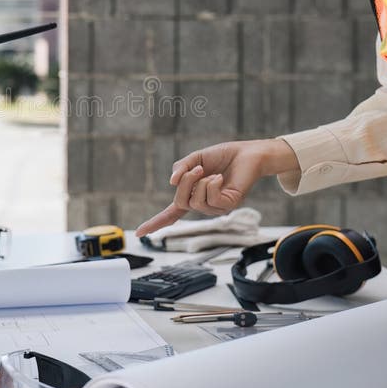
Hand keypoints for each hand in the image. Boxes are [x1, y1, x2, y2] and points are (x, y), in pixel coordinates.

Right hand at [135, 139, 298, 236]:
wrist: (248, 153)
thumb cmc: (223, 156)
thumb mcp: (196, 158)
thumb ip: (181, 168)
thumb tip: (172, 182)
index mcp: (192, 195)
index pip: (171, 214)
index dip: (154, 223)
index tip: (139, 234)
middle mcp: (203, 205)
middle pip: (181, 202)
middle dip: (184, 183)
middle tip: (195, 168)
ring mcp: (216, 207)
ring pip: (195, 202)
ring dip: (199, 181)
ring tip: (210, 171)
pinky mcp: (228, 205)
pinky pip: (211, 200)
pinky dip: (212, 185)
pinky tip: (219, 178)